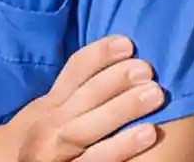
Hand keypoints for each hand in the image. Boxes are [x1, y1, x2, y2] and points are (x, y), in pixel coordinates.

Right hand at [7, 36, 165, 161]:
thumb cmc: (39, 142)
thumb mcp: (46, 114)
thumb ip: (72, 93)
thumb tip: (114, 60)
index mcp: (47, 106)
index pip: (73, 73)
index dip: (99, 56)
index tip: (127, 42)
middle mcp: (47, 125)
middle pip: (82, 98)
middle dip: (114, 80)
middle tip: (146, 68)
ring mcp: (54, 151)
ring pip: (85, 129)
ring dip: (120, 110)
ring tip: (154, 94)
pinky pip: (94, 160)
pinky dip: (119, 147)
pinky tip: (147, 133)